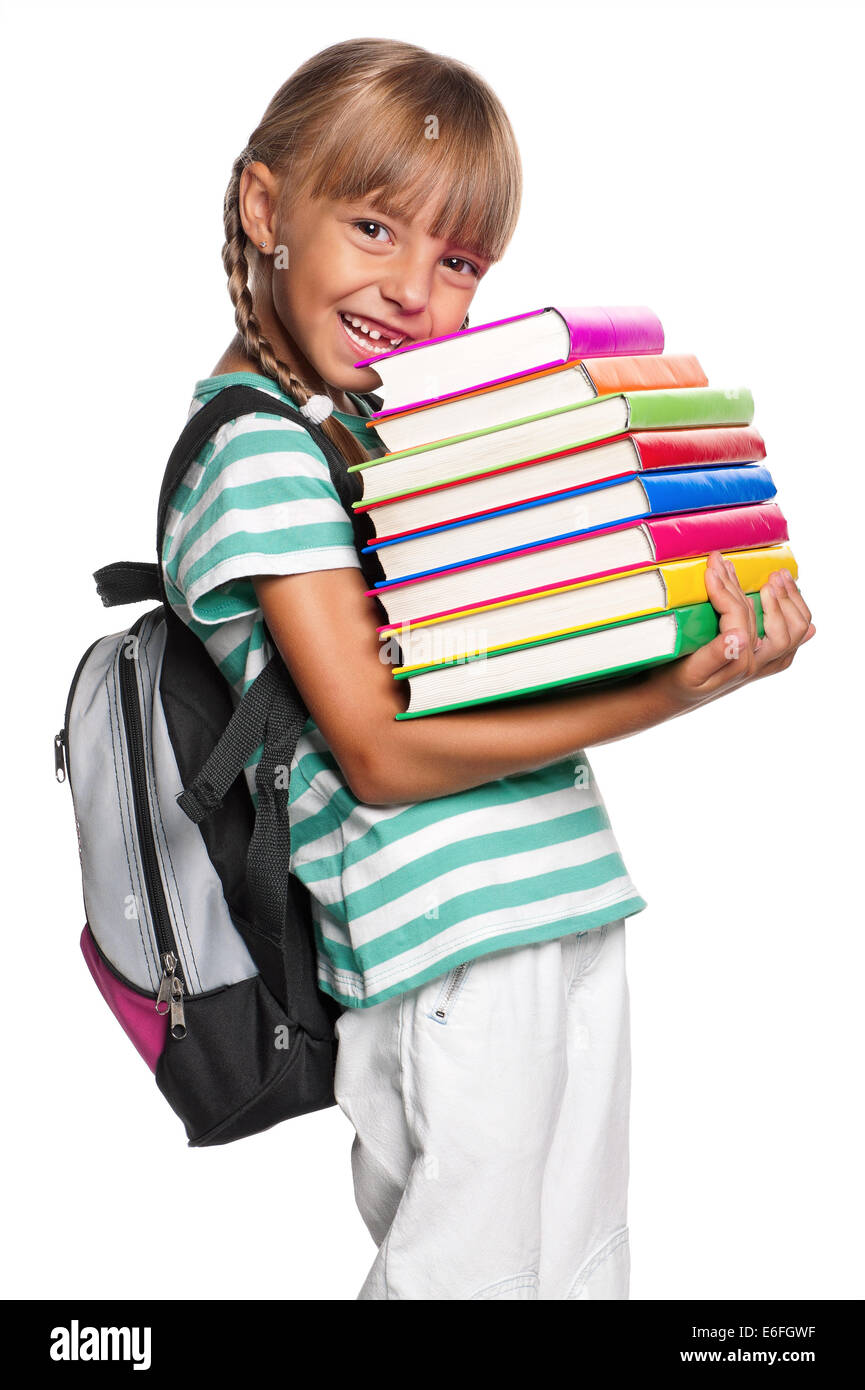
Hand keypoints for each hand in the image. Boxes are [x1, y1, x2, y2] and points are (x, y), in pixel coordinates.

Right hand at [647, 550, 815, 714]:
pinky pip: (791, 641)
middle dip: (744, 585)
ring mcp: (765, 662)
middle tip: (724, 561)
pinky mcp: (764, 661)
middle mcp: (757, 663)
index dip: (724, 590)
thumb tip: (738, 634)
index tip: (709, 568)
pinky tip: (792, 602)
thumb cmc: (676, 683)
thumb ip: (716, 655)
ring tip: (776, 575)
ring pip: (792, 629)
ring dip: (788, 599)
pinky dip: (797, 620)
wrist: (673, 698)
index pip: (739, 616)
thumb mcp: (690, 672)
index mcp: (739, 663)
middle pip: (761, 616)